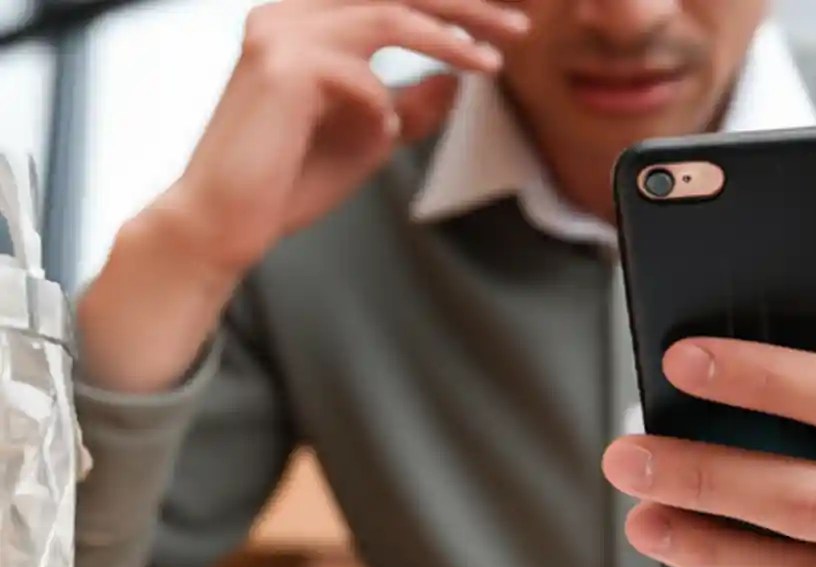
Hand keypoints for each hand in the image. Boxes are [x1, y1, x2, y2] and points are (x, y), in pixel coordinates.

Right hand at [78, 0, 527, 392]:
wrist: (224, 223)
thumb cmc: (289, 179)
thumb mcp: (371, 136)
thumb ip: (412, 105)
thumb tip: (457, 79)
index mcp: (302, 20)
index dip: (449, 4)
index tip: (503, 18)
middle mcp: (285, 13)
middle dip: (465, 5)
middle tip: (520, 26)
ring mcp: (279, 33)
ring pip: (388, 14)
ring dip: (450, 39)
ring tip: (491, 64)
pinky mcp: (281, 66)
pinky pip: (367, 78)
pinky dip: (386, 109)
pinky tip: (380, 136)